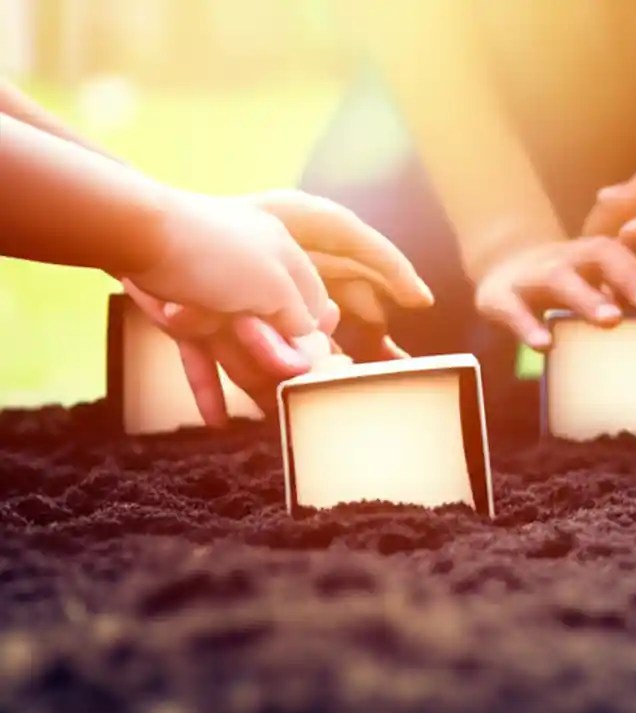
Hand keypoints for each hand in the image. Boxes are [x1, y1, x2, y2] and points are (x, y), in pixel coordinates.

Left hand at [127, 189, 433, 424]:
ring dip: (257, 382)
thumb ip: (303, 318)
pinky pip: (201, 356)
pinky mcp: (183, 313)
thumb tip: (320, 340)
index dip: (346, 321)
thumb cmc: (213, 252)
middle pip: (284, 328)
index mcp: (287, 257)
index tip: (366, 359)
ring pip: (244, 348)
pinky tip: (217, 420)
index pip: (325, 297)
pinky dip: (209, 386)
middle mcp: (255, 275)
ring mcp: (217, 294)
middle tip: (310, 398)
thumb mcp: (275, 288)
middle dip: (295, 363)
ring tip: (271, 418)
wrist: (133, 233)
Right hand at [474, 237, 635, 349]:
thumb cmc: (566, 278)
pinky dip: (527, 326)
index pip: (625, 256)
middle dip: (626, 278)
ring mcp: (531, 275)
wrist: (500, 265)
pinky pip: (512, 310)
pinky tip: (545, 345)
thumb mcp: (596, 278)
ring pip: (559, 280)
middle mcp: (565, 258)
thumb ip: (632, 287)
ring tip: (611, 321)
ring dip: (586, 298)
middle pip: (598, 257)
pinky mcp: (498, 297)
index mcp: (591, 253)